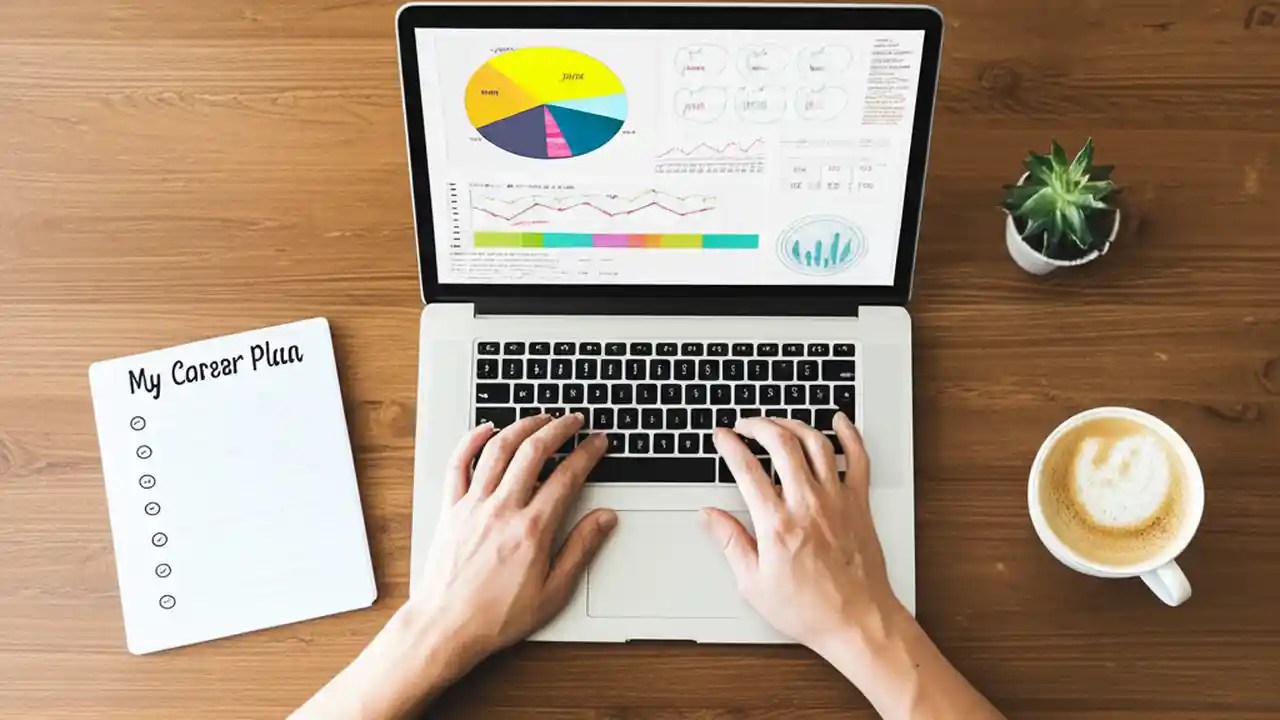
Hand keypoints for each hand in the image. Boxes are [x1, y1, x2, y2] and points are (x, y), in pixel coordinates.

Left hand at [412, 413, 616, 667]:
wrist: (447, 627)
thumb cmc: (497, 616)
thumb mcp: (553, 591)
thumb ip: (581, 549)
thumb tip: (604, 519)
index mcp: (532, 529)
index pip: (567, 477)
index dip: (587, 453)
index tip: (597, 442)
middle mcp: (502, 510)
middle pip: (533, 451)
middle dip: (558, 428)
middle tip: (573, 420)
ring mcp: (473, 506)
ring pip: (498, 449)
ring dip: (521, 426)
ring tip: (539, 418)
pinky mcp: (450, 509)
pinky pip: (459, 464)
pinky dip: (471, 441)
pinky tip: (485, 430)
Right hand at [703, 412, 902, 653]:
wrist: (856, 621)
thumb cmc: (809, 609)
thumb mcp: (753, 583)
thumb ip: (730, 542)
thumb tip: (709, 515)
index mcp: (777, 524)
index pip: (747, 468)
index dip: (729, 445)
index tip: (722, 437)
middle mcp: (808, 504)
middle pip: (781, 443)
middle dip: (758, 425)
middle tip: (746, 425)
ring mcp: (836, 500)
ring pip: (815, 442)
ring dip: (793, 424)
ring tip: (778, 423)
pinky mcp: (859, 503)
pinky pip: (858, 458)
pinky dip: (849, 434)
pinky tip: (839, 422)